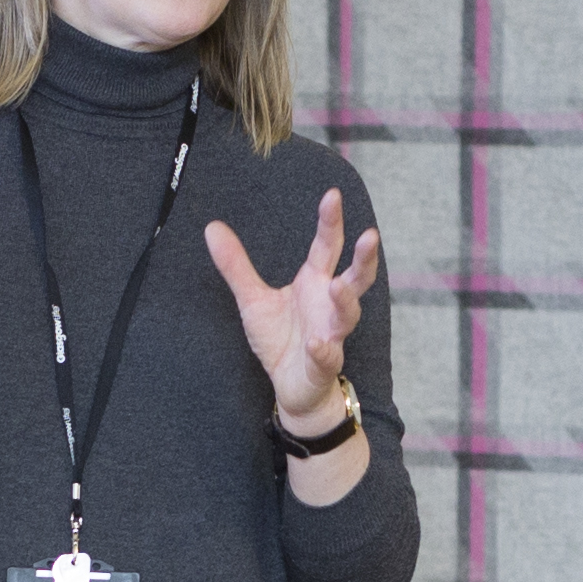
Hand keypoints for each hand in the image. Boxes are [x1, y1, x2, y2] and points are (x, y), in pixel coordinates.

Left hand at [206, 188, 383, 424]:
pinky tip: (318, 342)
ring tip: (338, 288)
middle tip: (370, 235)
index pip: (327, 246)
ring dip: (345, 302)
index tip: (332, 195)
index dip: (331, 222)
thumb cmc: (280, 338)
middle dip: (364, 258)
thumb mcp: (252, 299)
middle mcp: (329, 304)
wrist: (291, 386)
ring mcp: (332, 333)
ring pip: (348, 315)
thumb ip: (236, 266)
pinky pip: (328, 355)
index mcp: (315, 282)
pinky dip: (324, 349)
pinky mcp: (325, 363)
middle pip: (356, 277)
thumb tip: (212, 227)